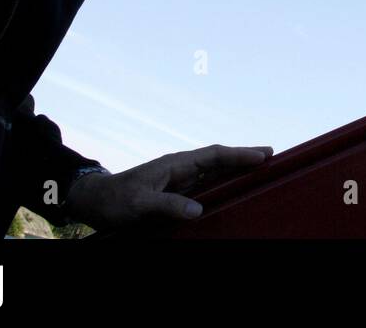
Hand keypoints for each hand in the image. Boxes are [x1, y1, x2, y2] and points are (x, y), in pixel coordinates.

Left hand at [63, 143, 273, 228]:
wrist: (93, 201)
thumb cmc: (114, 200)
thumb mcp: (139, 203)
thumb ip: (168, 205)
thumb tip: (198, 210)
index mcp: (175, 164)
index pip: (213, 155)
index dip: (238, 154)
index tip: (262, 154)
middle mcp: (181, 168)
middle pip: (219, 159)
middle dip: (244, 156)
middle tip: (272, 155)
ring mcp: (179, 179)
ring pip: (214, 170)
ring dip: (236, 168)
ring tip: (260, 167)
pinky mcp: (176, 191)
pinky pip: (206, 184)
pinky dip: (224, 181)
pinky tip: (233, 185)